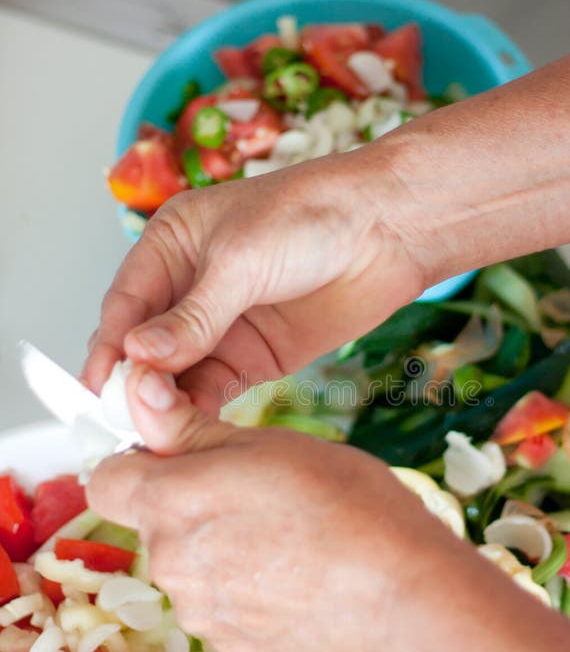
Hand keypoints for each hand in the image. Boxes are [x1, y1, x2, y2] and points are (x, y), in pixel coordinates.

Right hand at [82, 149, 426, 414]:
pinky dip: (201, 411)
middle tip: (128, 423)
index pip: (125, 305)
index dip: (109, 349)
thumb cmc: (312, 216)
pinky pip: (217, 389)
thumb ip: (193, 315)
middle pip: (146, 346)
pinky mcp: (257, 356)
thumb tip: (138, 356)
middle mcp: (191, 289)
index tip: (98, 392)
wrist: (388, 230)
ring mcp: (224, 326)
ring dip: (167, 403)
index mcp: (171, 247)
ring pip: (178, 374)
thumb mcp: (240, 260)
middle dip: (136, 383)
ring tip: (158, 434)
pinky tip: (192, 432)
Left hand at [86, 365, 459, 651]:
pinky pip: (215, 600)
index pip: (106, 478)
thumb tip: (140, 394)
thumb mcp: (266, 443)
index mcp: (172, 501)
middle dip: (188, 500)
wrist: (399, 592)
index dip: (138, 459)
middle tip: (251, 486)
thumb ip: (187, 427)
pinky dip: (238, 584)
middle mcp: (172, 561)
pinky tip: (289, 570)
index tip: (175, 452)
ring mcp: (199, 608)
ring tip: (280, 532)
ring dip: (215, 544)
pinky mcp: (227, 641)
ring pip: (186, 561)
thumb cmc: (349, 509)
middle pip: (152, 520)